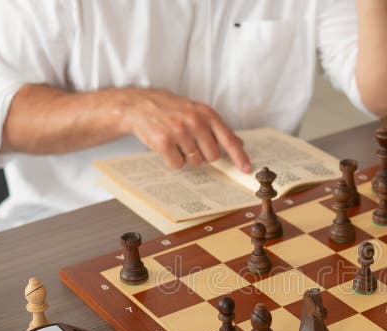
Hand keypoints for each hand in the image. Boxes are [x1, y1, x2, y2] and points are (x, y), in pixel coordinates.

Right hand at [121, 88, 251, 171]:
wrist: (139, 105)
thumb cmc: (170, 109)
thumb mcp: (197, 111)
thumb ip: (217, 128)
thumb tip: (238, 143)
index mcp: (207, 114)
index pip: (229, 139)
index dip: (240, 157)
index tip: (247, 169)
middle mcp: (195, 122)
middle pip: (212, 156)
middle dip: (203, 155)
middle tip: (191, 143)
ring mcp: (180, 132)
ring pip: (194, 161)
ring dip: (186, 156)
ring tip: (176, 141)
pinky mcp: (164, 142)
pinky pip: (177, 164)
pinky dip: (172, 160)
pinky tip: (166, 146)